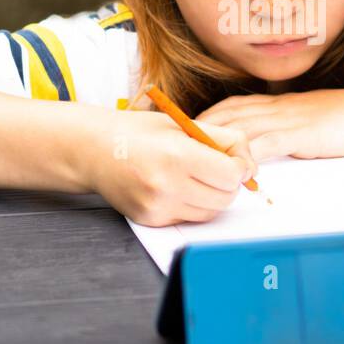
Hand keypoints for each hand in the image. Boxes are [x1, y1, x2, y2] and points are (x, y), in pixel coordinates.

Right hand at [87, 108, 256, 226]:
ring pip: (210, 212)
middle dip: (228, 183)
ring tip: (194, 175)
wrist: (94, 150)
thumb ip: (225, 141)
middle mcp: (166, 186)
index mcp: (177, 155)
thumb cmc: (140, 132)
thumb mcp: (184, 124)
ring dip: (212, 196)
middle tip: (214, 167)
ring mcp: (157, 207)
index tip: (233, 160)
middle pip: (225, 198)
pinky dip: (192, 204)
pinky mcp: (151, 220)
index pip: (231, 175)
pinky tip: (175, 186)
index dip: (239, 168)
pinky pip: (189, 218)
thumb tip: (250, 168)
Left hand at [194, 85, 343, 160]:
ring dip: (215, 140)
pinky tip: (233, 165)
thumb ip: (291, 127)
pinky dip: (246, 154)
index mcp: (280, 103)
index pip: (233, 104)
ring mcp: (288, 119)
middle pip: (227, 112)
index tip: (188, 126)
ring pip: (240, 126)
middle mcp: (278, 107)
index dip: (208, 114)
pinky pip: (267, 143)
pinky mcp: (302, 134)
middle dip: (200, 125)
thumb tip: (272, 141)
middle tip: (176, 141)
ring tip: (193, 154)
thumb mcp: (313, 118)